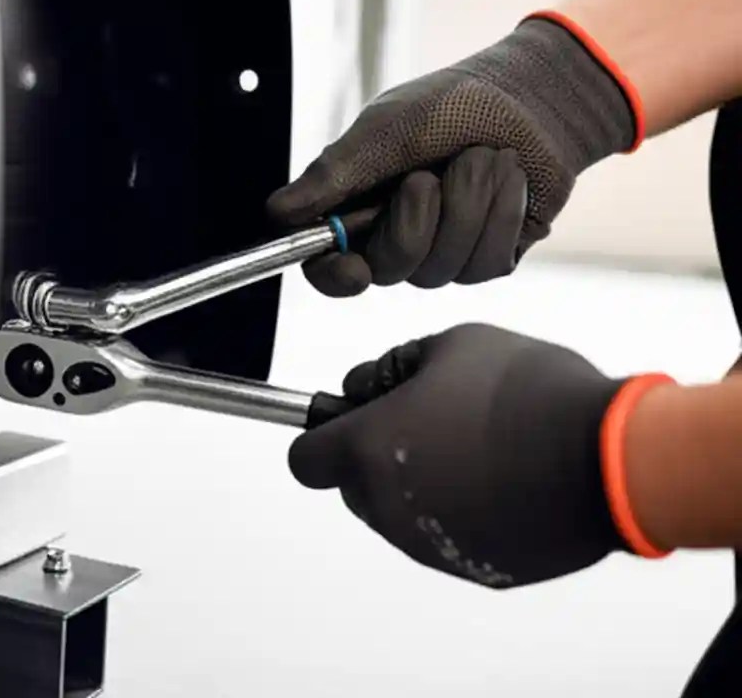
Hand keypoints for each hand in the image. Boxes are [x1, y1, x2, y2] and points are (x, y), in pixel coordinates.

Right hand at [268, 17, 635, 295]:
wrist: (533, 97)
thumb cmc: (452, 105)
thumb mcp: (384, 130)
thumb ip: (333, 174)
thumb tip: (277, 211)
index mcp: (358, 209)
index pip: (327, 267)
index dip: (336, 277)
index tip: (355, 269)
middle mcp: (396, 238)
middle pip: (389, 270)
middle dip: (416, 221)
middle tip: (429, 175)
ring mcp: (444, 253)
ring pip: (442, 269)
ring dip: (467, 204)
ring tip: (481, 159)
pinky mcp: (489, 257)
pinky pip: (486, 261)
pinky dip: (501, 212)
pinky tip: (508, 179)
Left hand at [290, 324, 631, 587]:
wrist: (610, 456)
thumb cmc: (528, 392)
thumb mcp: (452, 345)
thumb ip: (391, 368)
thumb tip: (364, 385)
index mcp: (368, 451)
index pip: (305, 459)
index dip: (322, 437)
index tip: (348, 420)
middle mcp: (388, 508)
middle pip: (352, 488)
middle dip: (374, 458)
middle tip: (427, 423)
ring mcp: (429, 547)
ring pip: (399, 515)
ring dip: (420, 486)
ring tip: (479, 449)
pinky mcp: (474, 570)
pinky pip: (449, 539)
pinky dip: (464, 514)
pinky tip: (506, 483)